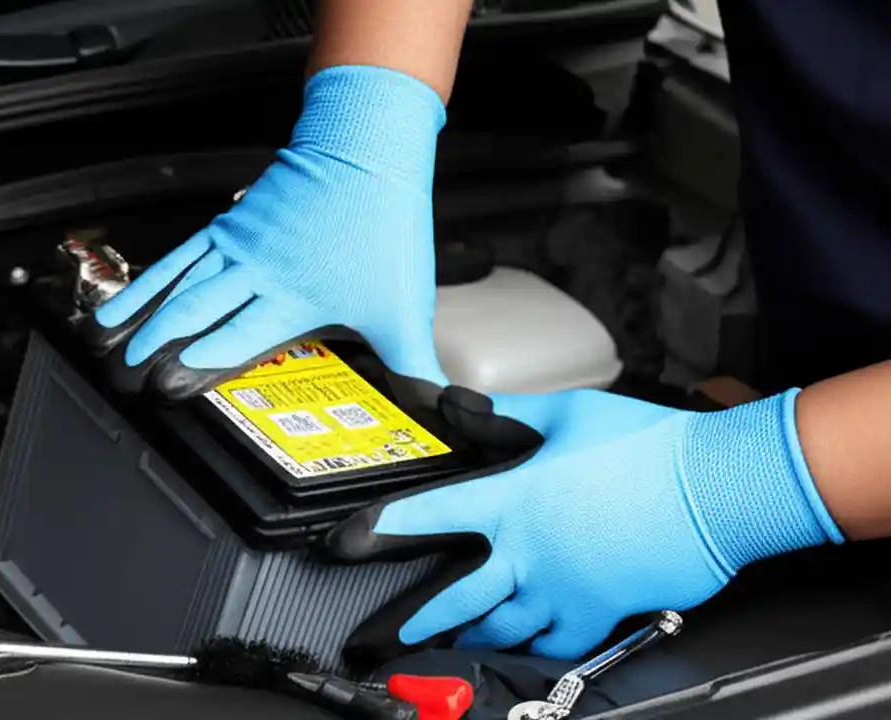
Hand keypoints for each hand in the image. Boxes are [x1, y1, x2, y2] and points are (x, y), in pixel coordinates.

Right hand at [87, 65, 448, 397]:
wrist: (366, 146)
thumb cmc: (382, 221)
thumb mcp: (404, 305)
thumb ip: (412, 361)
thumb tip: (434, 403)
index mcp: (290, 298)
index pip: (233, 341)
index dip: (198, 365)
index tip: (167, 385)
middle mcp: (255, 272)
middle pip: (193, 312)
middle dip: (155, 342)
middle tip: (123, 368)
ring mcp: (239, 242)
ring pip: (179, 280)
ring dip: (142, 307)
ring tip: (107, 330)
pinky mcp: (235, 219)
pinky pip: (184, 250)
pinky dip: (157, 270)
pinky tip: (141, 282)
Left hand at [328, 387, 844, 659]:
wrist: (717, 484)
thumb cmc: (650, 445)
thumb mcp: (568, 414)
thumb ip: (511, 416)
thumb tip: (467, 406)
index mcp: (514, 499)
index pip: (432, 514)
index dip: (383, 528)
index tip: (347, 543)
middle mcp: (529, 552)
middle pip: (458, 598)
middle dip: (418, 621)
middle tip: (391, 637)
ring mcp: (563, 589)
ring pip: (504, 627)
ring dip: (475, 636)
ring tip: (455, 644)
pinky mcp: (600, 611)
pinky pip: (557, 640)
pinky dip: (537, 644)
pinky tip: (528, 644)